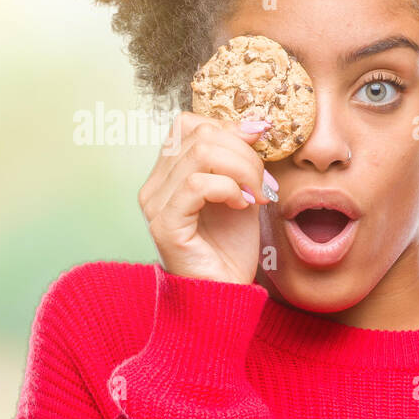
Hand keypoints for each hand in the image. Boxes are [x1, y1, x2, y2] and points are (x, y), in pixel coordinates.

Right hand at [140, 112, 274, 284]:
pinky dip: (229, 189)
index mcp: (169, 173)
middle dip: (245, 153)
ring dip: (243, 171)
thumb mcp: (242, 193)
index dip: (230, 128)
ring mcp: (155, 204)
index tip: (260, 146)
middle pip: (201, 135)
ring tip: (257, 196)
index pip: (190, 124)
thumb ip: (242, 161)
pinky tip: (243, 206)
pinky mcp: (164, 225)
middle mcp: (155, 185)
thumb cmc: (231, 248)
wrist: (224, 293)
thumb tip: (256, 125)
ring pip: (201, 155)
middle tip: (263, 183)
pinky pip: (197, 185)